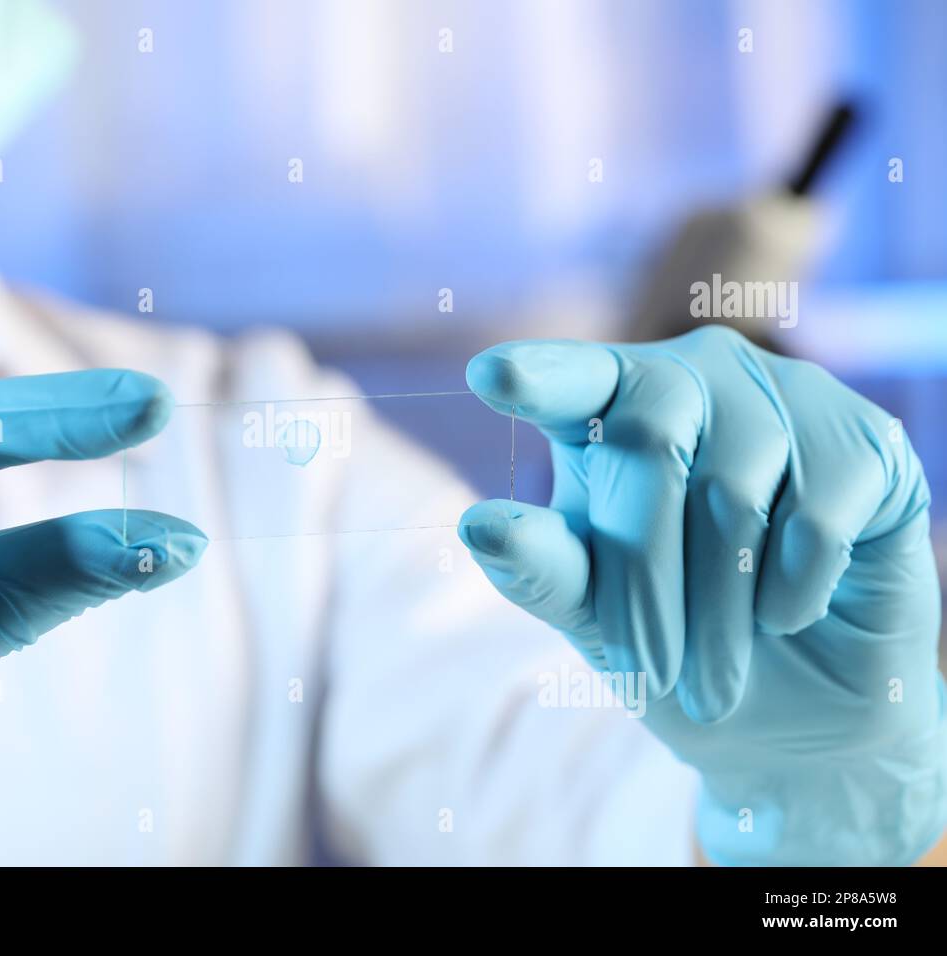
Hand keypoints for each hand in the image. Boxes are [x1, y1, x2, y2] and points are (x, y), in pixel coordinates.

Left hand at [459, 325, 945, 864]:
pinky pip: (821, 512)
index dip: (540, 376)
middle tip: (653, 666)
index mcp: (608, 408)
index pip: (574, 377)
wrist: (793, 715)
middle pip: (653, 440)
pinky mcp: (869, 444)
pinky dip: (796, 587)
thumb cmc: (671, 646)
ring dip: (720, 604)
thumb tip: (477, 526)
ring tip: (714, 672)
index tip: (490, 375)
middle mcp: (694, 379)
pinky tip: (789, 615)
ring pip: (737, 488)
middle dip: (646, 574)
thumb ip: (540, 567)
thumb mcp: (591, 615)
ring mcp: (786, 399)